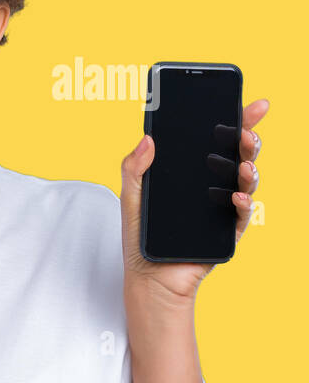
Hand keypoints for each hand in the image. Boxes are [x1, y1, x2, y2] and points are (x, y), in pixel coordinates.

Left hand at [120, 97, 268, 302]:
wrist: (149, 277)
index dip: (237, 121)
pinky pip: (241, 215)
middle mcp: (211, 186)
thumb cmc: (141, 237)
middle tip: (247, 132)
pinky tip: (235, 196)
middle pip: (238, 156)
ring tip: (244, 163)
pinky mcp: (226, 231)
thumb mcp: (131, 197)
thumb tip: (147, 138)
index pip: (218, 141)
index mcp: (192, 172)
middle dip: (249, 140)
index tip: (251, 105)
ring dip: (250, 169)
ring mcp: (222, 208)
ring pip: (246, 182)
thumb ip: (135, 168)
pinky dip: (241, 203)